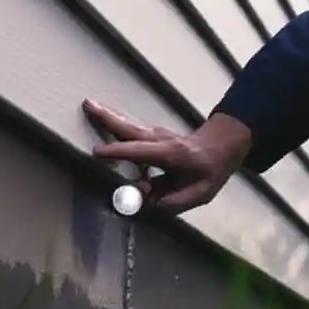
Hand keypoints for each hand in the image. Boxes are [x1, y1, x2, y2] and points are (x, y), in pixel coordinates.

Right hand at [82, 99, 252, 212]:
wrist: (220, 147)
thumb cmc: (209, 170)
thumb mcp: (200, 193)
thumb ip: (174, 202)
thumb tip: (147, 204)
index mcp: (172, 154)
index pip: (141, 153)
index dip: (119, 152)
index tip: (98, 152)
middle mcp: (161, 140)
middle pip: (131, 129)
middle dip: (108, 119)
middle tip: (88, 105)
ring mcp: (156, 135)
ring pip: (128, 126)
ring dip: (108, 116)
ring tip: (89, 106)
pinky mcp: (152, 136)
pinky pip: (130, 130)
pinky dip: (114, 122)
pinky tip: (102, 116)